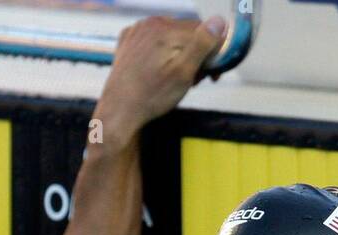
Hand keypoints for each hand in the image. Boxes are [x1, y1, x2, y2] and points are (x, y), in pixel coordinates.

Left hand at [93, 15, 225, 141]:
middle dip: (196, 54)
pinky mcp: (129, 42)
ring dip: (180, 53)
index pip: (202, 30)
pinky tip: (161, 71)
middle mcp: (150, 23)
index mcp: (165, 28)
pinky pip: (154, 41)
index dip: (212, 52)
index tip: (212, 74)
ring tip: (178, 78)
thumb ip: (202, 44)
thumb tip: (219, 20)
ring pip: (171, 36)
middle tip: (196, 80)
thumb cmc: (152, 96)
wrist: (118, 112)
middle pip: (186, 32)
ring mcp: (137, 31)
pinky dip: (162, 53)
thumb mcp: (184, 73)